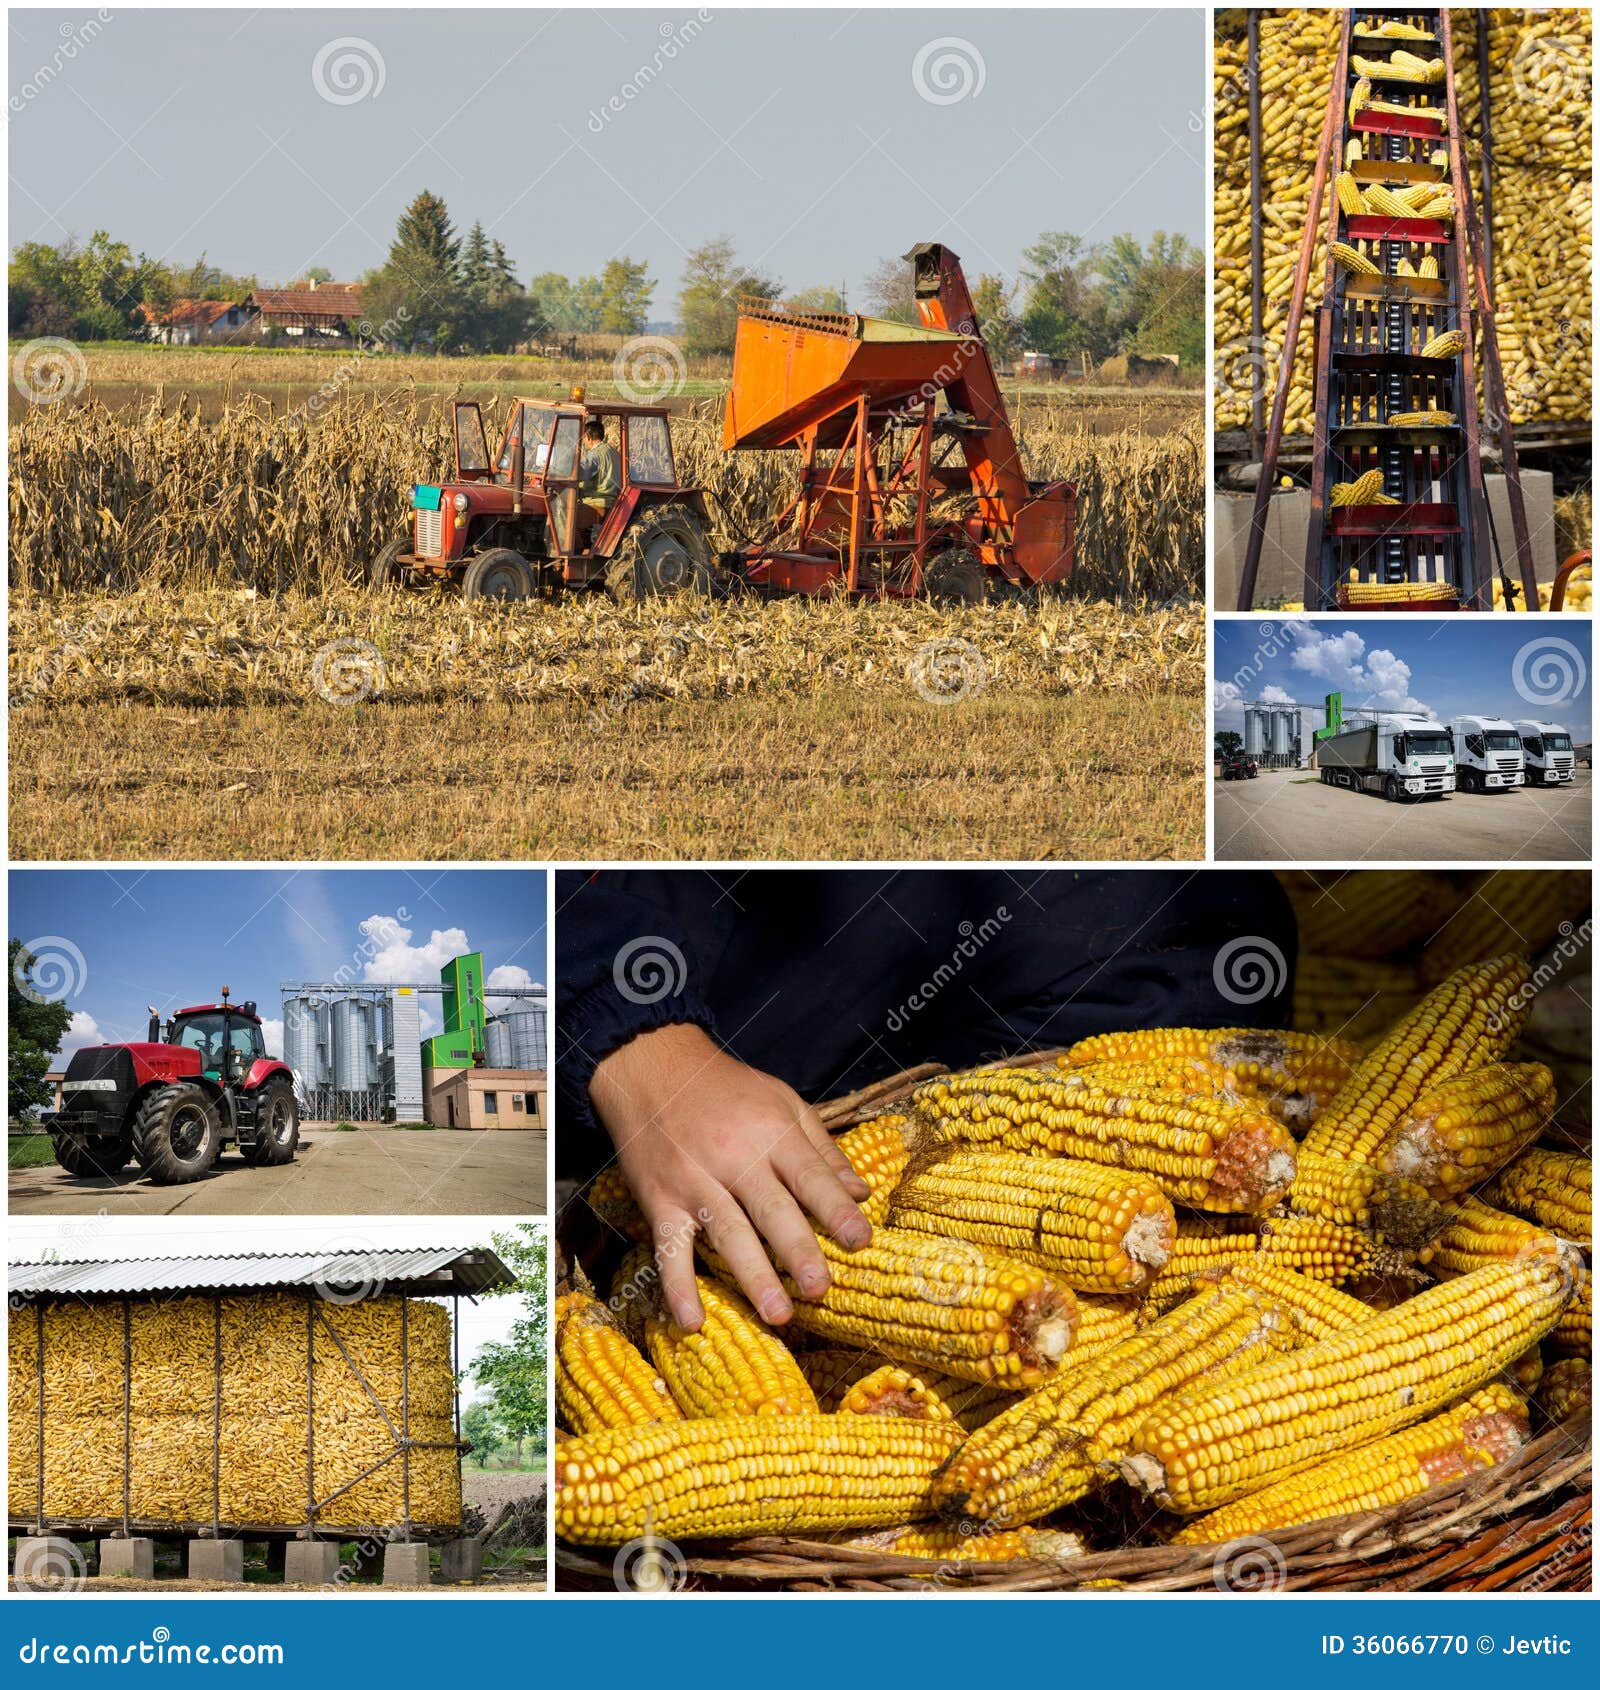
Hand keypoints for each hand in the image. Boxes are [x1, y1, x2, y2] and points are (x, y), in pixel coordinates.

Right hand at [589, 1022, 871, 1330]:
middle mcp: (734, 1157)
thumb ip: (822, 1148)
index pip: (810, 1176)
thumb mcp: (782, 1101)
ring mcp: (694, 1180)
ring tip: (778, 1315)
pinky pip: (669, 1248)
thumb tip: (861, 1193)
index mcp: (771, 1132)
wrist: (652, 1067)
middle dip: (798, 1251)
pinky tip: (692, 1321)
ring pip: (727, 1233)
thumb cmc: (727, 1088)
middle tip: (821, 1289)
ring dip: (752, 1276)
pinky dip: (677, 1286)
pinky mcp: (659, 1200)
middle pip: (771, 1210)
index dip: (836, 1210)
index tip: (861, 1241)